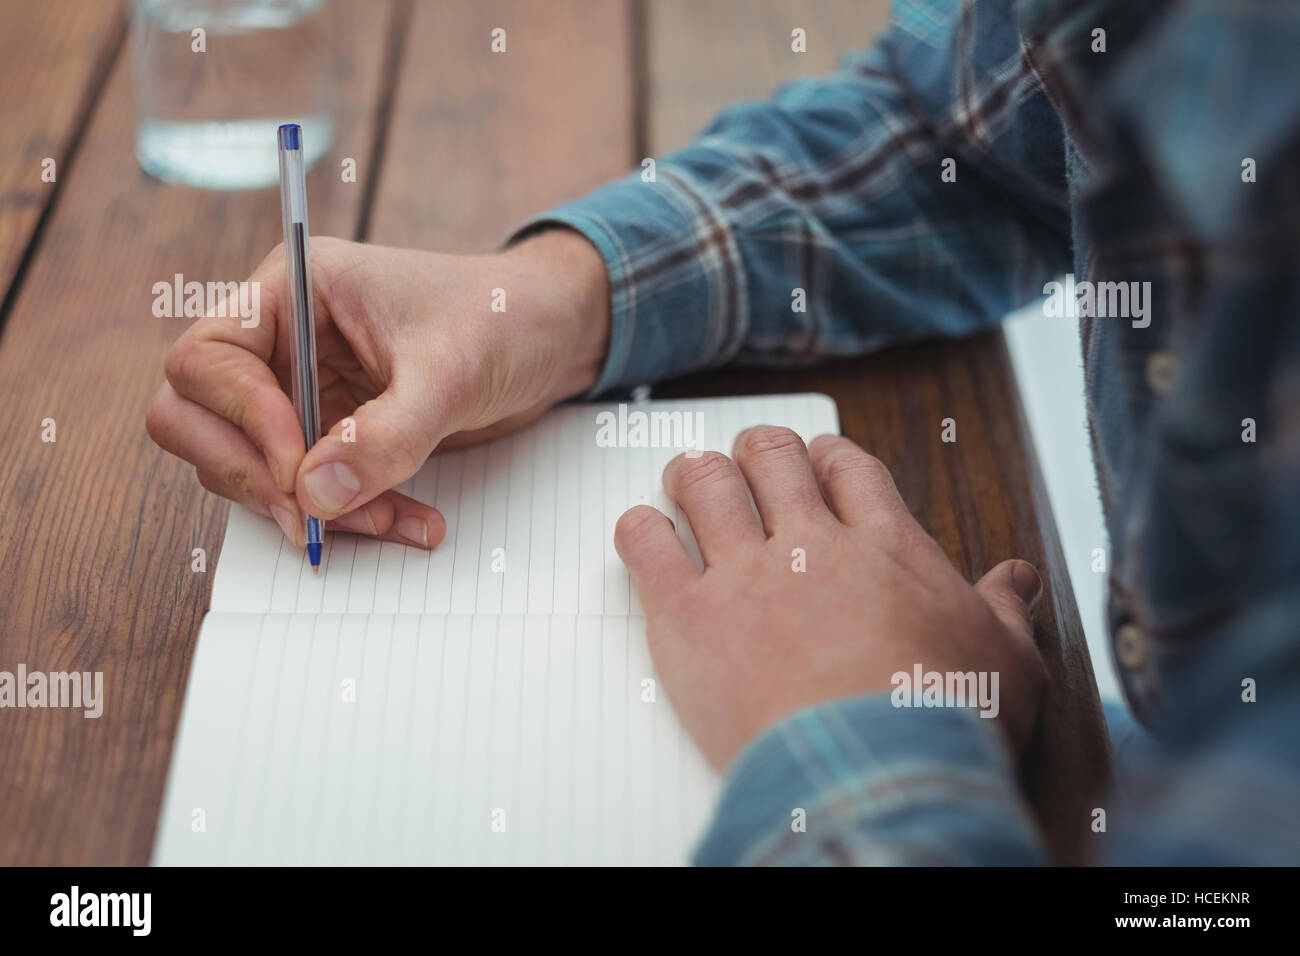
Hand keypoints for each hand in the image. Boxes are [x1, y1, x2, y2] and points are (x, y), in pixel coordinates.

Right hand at [147, 230, 608, 545]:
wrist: (552, 337)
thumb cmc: (503, 317)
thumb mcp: (450, 372)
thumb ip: (386, 433)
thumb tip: (313, 494)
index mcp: (291, 291)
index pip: (207, 359)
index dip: (242, 419)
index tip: (301, 465)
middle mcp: (282, 341)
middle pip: (197, 418)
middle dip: (252, 475)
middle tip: (311, 517)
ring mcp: (300, 392)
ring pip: (250, 467)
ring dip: (308, 508)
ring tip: (390, 521)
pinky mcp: (331, 436)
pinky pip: (307, 491)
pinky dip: (346, 518)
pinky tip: (407, 523)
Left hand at [614, 427, 1047, 770]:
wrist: (878, 771)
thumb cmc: (944, 722)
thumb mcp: (1007, 661)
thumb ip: (1005, 611)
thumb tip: (1017, 582)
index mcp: (886, 547)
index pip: (847, 470)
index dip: (826, 456)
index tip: (817, 460)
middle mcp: (811, 546)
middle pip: (772, 460)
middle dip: (756, 451)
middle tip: (746, 459)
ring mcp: (746, 575)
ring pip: (705, 486)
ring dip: (692, 474)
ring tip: (685, 477)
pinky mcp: (689, 617)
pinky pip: (647, 546)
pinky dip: (640, 530)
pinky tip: (644, 532)